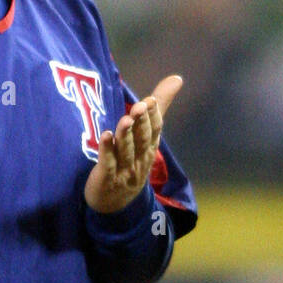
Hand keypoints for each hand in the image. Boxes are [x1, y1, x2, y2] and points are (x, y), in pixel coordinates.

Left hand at [83, 75, 182, 214]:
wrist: (115, 204)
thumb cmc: (132, 161)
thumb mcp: (148, 135)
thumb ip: (159, 107)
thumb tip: (177, 78)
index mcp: (150, 147)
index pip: (155, 130)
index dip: (153, 116)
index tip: (150, 100)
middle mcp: (140, 159)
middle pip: (142, 139)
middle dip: (141, 123)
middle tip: (139, 106)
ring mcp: (124, 170)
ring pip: (125, 150)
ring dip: (125, 135)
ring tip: (125, 120)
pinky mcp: (106, 178)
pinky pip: (107, 163)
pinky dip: (106, 150)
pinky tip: (104, 136)